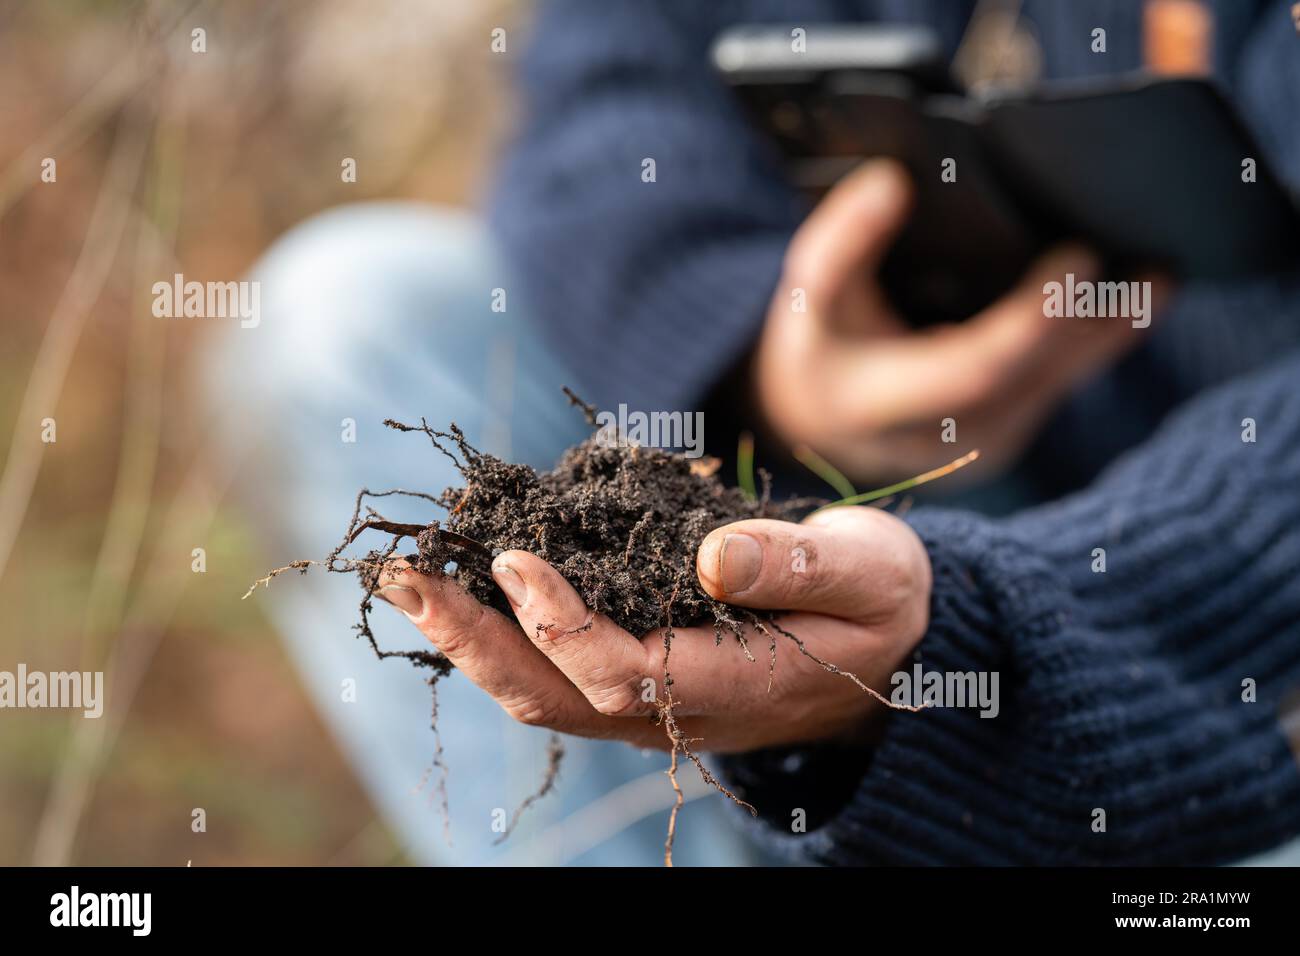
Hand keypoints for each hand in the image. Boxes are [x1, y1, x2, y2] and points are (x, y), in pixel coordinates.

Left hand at [374, 505, 930, 753]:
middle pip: (556, 697)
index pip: (626, 671)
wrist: (887, 646)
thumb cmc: (880, 601)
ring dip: (470, 642)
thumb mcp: (870, 571)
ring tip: (410, 582)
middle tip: (404, 577)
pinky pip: (556, 672)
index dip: (561, 621)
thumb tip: (712, 557)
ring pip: (544, 694)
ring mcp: (653, 703)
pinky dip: (501, 634)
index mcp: (738, 685)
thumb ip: (801, 565)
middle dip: (473, 641)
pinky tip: (463, 589)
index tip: (511, 556)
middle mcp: (680, 709)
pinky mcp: (640, 679)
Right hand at [755, 159, 1160, 482]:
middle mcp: (936, 438)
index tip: (1077, 257)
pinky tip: (1125, 300)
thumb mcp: (809, 293)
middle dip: (1095, 321)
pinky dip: (1090, 343)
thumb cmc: (817, 348)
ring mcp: (974, 448)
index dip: (1031, 319)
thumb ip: (841, 238)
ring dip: (1109, 333)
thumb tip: (892, 181)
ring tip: (1158, 278)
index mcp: (881, 404)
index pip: (973, 370)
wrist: (816, 422)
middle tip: (1150, 265)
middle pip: (1034, 379)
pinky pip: (1054, 389)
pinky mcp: (1003, 438)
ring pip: (1055, 387)